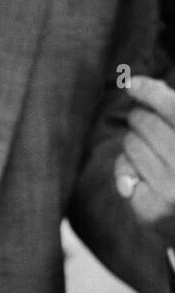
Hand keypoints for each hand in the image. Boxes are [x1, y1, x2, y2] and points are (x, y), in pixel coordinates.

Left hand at [116, 76, 174, 238]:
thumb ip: (170, 110)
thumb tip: (136, 84)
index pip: (172, 107)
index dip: (149, 91)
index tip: (133, 83)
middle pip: (144, 120)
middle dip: (142, 119)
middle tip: (154, 131)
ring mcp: (171, 189)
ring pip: (129, 142)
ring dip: (136, 143)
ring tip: (158, 157)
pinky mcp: (150, 208)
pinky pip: (122, 168)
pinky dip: (129, 167)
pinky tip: (148, 178)